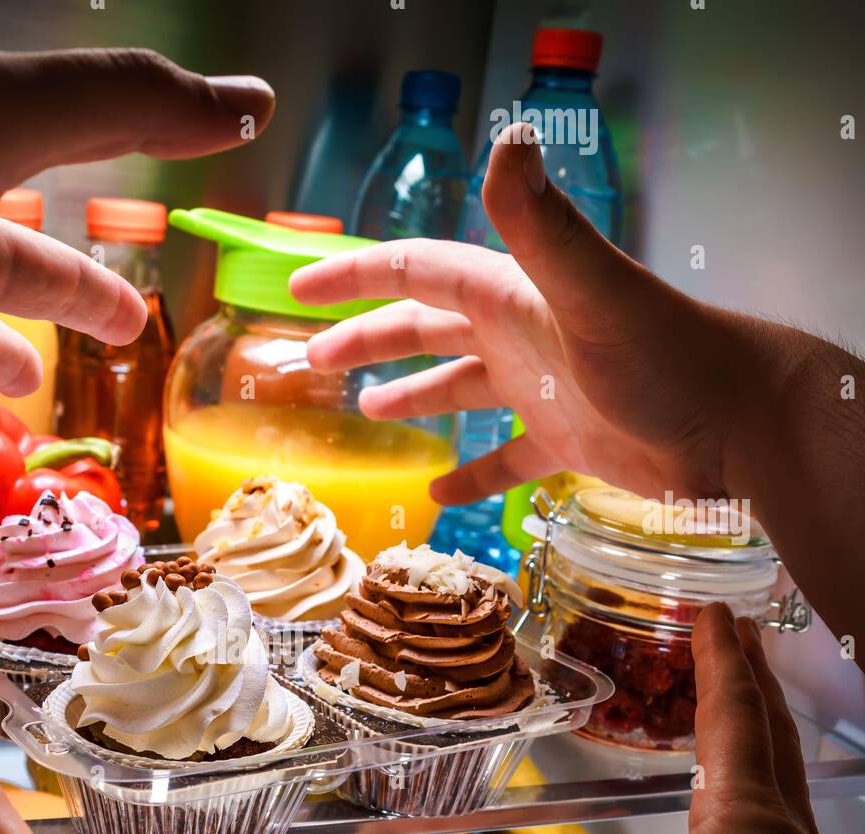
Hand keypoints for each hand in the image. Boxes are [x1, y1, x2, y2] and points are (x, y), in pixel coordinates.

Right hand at [292, 124, 761, 508]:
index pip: (417, 272)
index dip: (356, 276)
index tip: (300, 289)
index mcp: (511, 295)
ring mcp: (541, 387)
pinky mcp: (564, 438)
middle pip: (426, 327)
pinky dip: (469, 472)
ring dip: (412, 394)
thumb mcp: (592, 292)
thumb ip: (542, 225)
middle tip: (313, 359)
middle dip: (367, 337)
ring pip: (458, 387)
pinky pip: (501, 457)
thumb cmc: (665, 358)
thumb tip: (506, 137)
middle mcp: (520, 334)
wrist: (737, 424)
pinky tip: (438, 491)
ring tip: (364, 408)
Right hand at [448, 604, 864, 833]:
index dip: (718, 658)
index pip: (732, 715)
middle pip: (769, 729)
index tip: (710, 607)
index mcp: (746, 820)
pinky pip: (782, 810)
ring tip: (735, 696)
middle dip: (745, 674)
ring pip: (782, 769)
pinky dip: (760, 776)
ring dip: (758, 720)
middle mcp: (783, 830)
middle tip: (728, 627)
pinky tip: (742, 810)